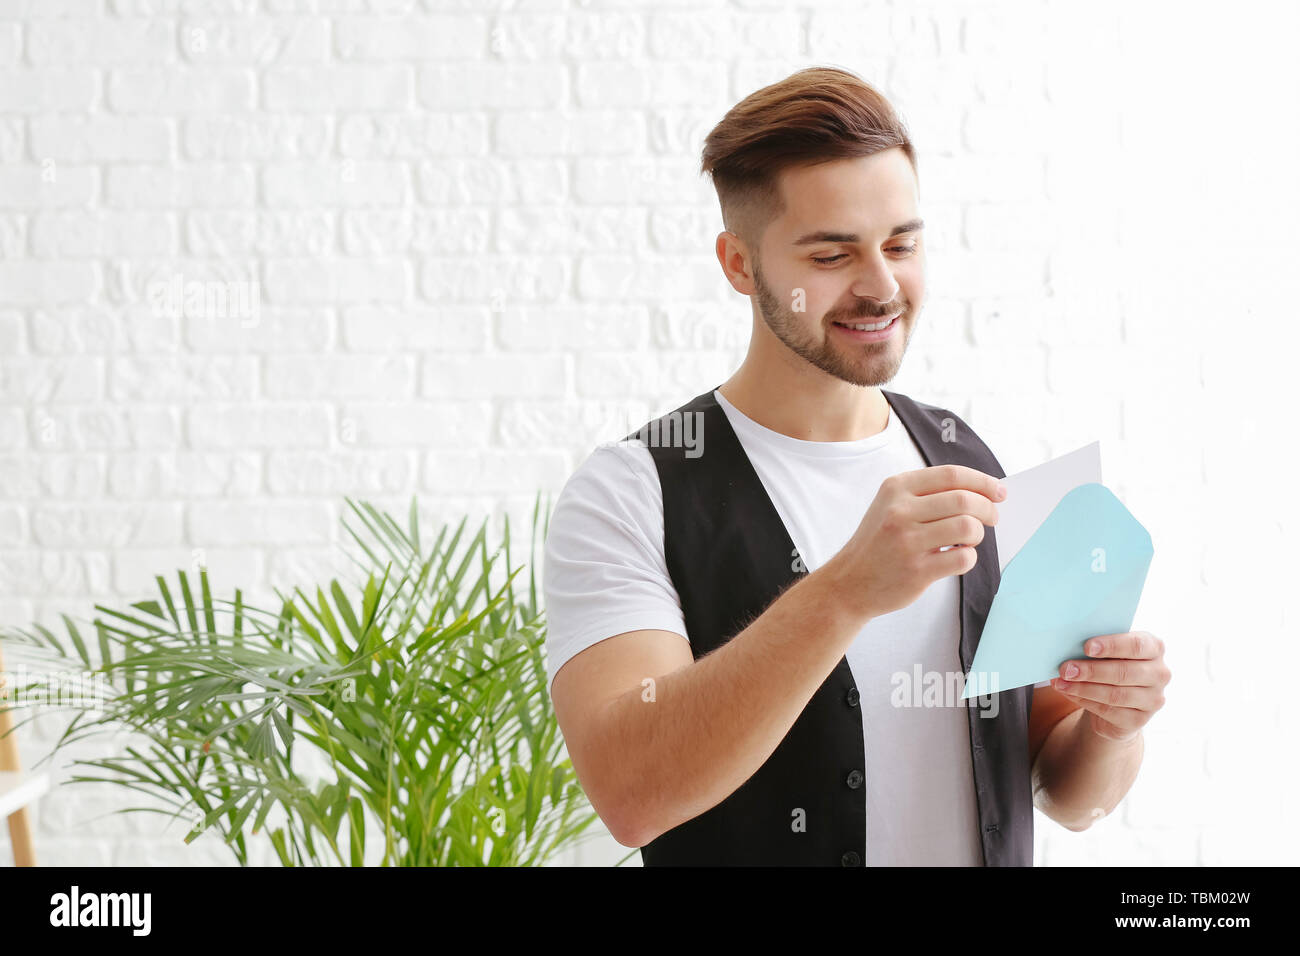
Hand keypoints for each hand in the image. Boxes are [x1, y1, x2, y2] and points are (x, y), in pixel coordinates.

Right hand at [828, 463, 1005, 619]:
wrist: (848, 582)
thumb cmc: (878, 542)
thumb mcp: (890, 505)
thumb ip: (928, 495)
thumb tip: (983, 491)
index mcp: (896, 489)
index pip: (952, 475)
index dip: (983, 482)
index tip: (999, 492)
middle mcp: (900, 511)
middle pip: (964, 500)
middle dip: (987, 509)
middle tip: (991, 519)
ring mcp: (907, 541)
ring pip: (967, 527)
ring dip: (977, 534)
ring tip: (968, 541)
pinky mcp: (917, 570)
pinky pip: (963, 559)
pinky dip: (968, 558)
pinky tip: (955, 558)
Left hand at [1052, 630, 1170, 742]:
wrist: (1117, 701)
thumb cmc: (1109, 665)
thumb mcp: (1107, 653)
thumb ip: (1097, 648)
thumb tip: (1067, 647)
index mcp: (1154, 648)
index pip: (1137, 645)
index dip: (1112, 645)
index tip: (1087, 647)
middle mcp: (1159, 673)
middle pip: (1124, 672)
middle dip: (1091, 670)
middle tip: (1065, 668)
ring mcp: (1153, 699)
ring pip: (1116, 694)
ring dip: (1083, 688)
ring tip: (1061, 682)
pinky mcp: (1140, 720)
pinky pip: (1109, 711)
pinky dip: (1085, 701)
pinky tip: (1069, 693)